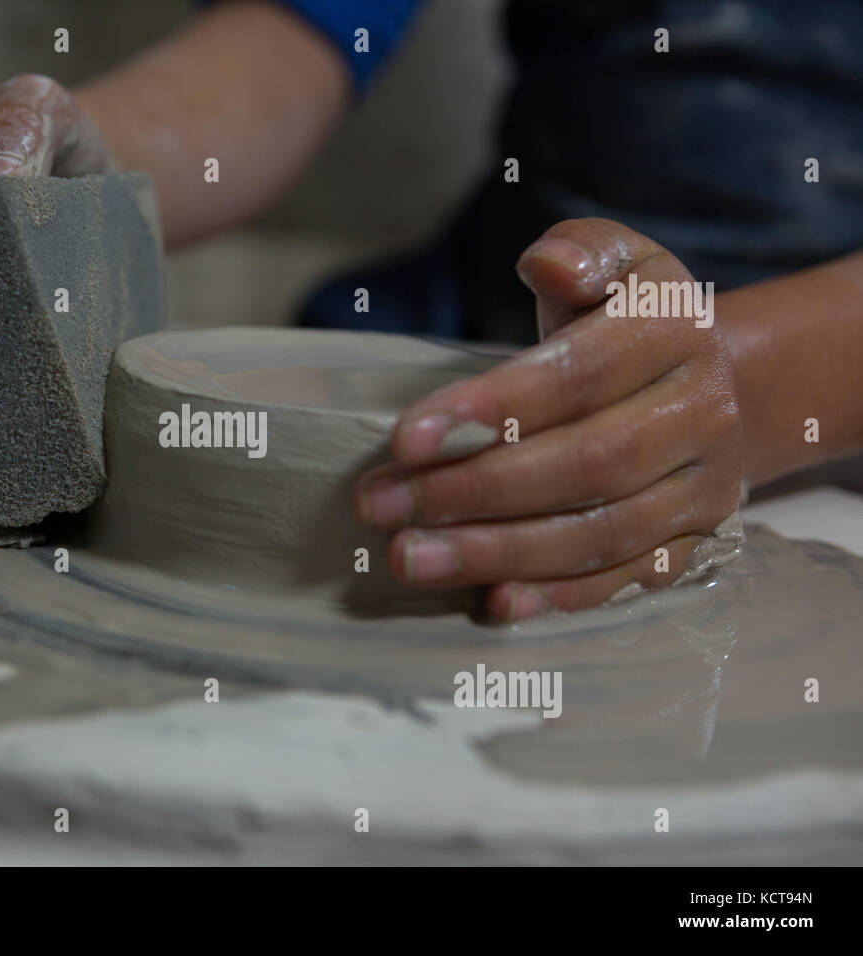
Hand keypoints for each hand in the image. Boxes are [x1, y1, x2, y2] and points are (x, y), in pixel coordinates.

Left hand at [355, 218, 744, 619]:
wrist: (720, 381)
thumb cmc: (626, 318)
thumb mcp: (617, 261)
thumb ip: (583, 249)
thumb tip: (549, 266)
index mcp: (675, 330)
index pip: (577, 375)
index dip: (491, 408)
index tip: (404, 438)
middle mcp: (701, 412)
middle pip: (585, 464)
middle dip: (474, 490)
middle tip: (383, 506)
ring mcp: (703, 486)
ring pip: (601, 532)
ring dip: (498, 553)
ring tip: (410, 559)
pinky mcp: (693, 541)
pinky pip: (626, 580)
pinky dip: (558, 596)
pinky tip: (493, 602)